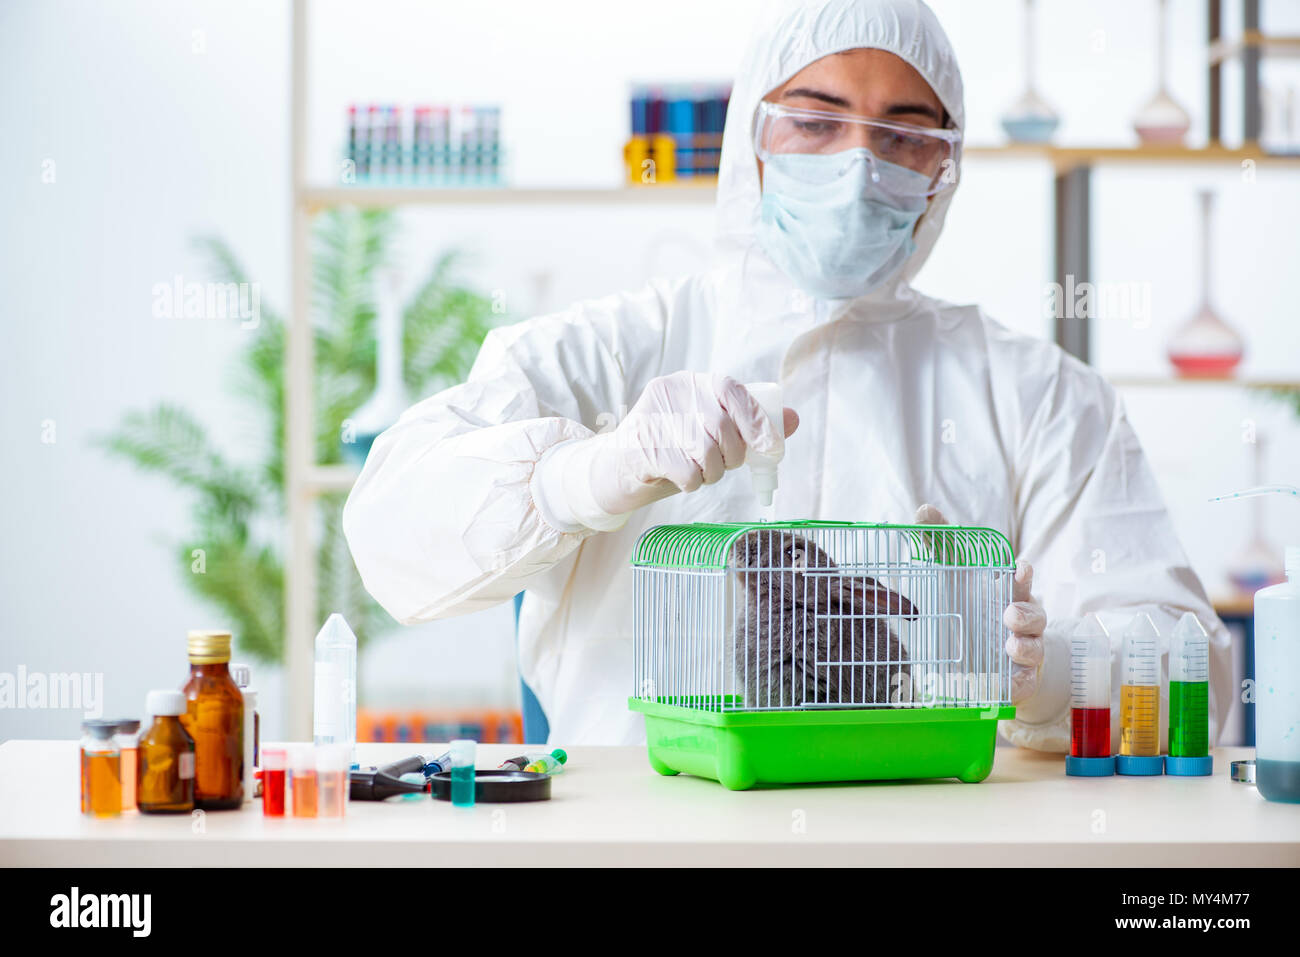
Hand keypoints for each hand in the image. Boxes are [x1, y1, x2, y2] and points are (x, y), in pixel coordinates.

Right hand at [590, 372, 798, 514]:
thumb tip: (792, 419)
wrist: (614, 471)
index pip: (731, 389)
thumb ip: (748, 426)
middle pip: (721, 425)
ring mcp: (652, 419)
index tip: (770, 446)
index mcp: (689, 383)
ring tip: (700, 473)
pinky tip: (680, 478)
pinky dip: (692, 483)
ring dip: (712, 472)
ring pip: (706, 451)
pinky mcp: (640, 447)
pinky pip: (687, 471)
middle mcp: (669, 392)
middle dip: (733, 454)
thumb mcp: (709, 434)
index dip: (756, 419)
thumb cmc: (670, 452)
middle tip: (725, 465)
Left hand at [914, 504, 1045, 704]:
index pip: (1018, 581)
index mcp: (1007, 593)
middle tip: (1009, 613)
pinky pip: (1024, 682)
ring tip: (1010, 645)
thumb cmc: (971, 607)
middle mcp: (1021, 620)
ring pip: (1033, 647)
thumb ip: (939, 544)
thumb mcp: (952, 576)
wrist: (981, 658)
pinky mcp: (1018, 679)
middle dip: (1026, 612)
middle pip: (1034, 613)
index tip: (1020, 567)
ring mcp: (1023, 650)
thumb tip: (924, 510)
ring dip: (1025, 646)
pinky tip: (1011, 683)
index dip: (1021, 575)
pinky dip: (1020, 682)